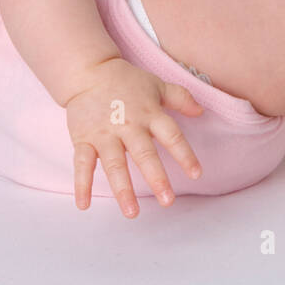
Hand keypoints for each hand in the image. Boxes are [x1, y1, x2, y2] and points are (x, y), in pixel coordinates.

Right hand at [66, 56, 204, 217]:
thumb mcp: (156, 85)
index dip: (184, 154)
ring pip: (114, 163)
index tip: (196, 174)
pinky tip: (84, 205)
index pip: (171, 135)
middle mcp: (128, 125)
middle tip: (167, 201)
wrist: (88, 71)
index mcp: (149, 113)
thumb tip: (201, 112)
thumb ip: (180, 98)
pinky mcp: (84, 139)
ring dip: (122, 189)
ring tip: (131, 212)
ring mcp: (105, 133)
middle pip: (144, 153)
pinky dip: (82, 184)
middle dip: (156, 177)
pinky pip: (82, 163)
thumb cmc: (126, 82)